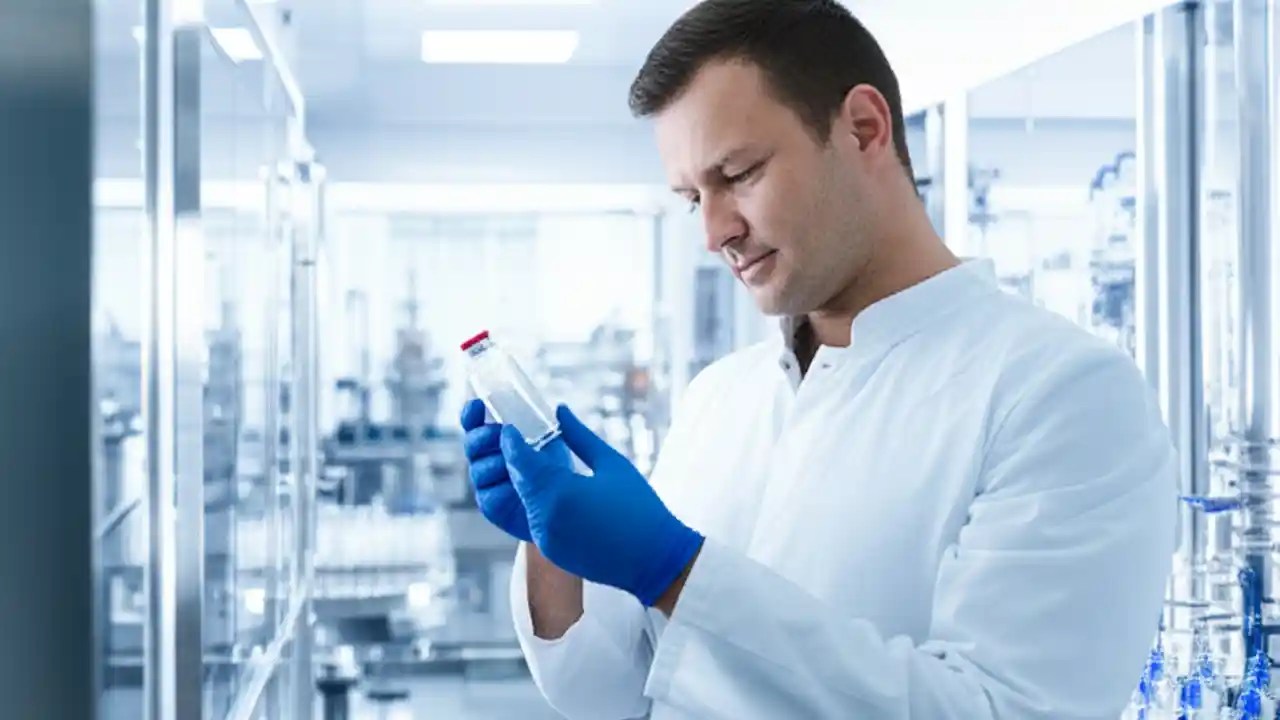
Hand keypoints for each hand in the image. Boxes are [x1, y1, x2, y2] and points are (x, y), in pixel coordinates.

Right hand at [461, 399, 571, 541]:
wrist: (566, 509)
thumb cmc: (559, 471)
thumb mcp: (557, 445)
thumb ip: (554, 427)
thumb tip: (560, 408)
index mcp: (499, 438)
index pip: (475, 422)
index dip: (472, 413)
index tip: (477, 405)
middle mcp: (489, 458)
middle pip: (471, 445)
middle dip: (483, 437)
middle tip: (500, 435)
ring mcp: (488, 484)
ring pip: (478, 470)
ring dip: (497, 465)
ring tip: (516, 466)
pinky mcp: (493, 507)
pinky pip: (488, 497)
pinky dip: (503, 491)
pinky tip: (517, 489)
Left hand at [500, 405, 703, 606]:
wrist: (655, 560)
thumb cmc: (641, 508)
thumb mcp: (612, 464)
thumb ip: (580, 436)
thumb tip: (559, 411)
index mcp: (560, 492)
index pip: (521, 460)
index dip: (512, 442)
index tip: (511, 428)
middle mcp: (545, 517)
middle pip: (518, 481)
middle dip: (515, 460)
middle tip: (520, 440)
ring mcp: (545, 538)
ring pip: (523, 501)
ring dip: (525, 482)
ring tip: (535, 463)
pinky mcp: (551, 552)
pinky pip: (534, 521)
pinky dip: (536, 502)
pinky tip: (548, 490)